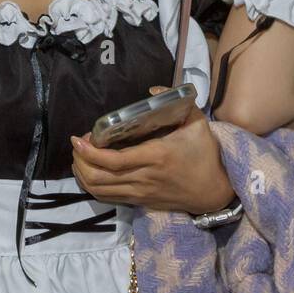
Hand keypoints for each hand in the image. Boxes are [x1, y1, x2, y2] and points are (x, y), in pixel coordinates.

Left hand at [70, 88, 234, 213]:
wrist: (215, 191)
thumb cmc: (206, 154)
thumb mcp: (197, 122)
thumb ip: (175, 102)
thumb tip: (152, 89)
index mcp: (156, 156)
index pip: (113, 160)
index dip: (90, 152)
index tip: (79, 138)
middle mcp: (144, 178)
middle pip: (99, 177)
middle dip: (80, 162)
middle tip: (78, 146)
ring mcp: (141, 193)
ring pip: (100, 191)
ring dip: (83, 175)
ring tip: (81, 158)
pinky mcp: (141, 202)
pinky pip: (109, 198)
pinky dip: (93, 187)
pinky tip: (91, 173)